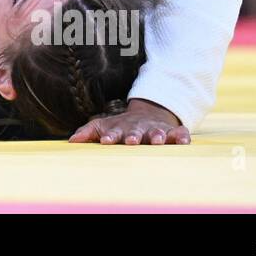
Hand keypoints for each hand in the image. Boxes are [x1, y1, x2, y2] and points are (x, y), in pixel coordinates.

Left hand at [69, 98, 189, 144]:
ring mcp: (156, 129)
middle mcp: (139, 128)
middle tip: (131, 141)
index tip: (105, 141)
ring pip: (157, 132)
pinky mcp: (172, 132)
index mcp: (121, 128)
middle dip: (133, 136)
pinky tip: (184, 141)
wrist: (148, 113)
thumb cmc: (122, 126)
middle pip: (135, 132)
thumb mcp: (104, 125)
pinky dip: (182, 136)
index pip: (114, 132)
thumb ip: (88, 132)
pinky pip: (180, 133)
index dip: (110, 136)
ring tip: (158, 141)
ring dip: (157, 136)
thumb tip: (71, 141)